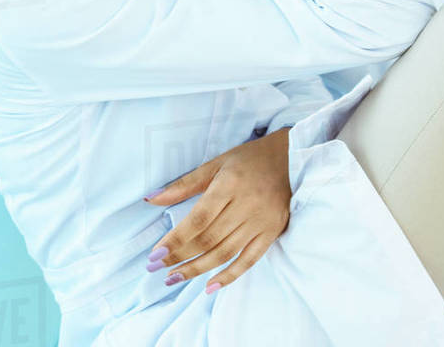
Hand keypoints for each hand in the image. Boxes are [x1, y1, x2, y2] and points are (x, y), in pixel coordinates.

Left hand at [144, 129, 291, 292]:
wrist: (291, 158)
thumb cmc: (249, 159)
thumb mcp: (216, 163)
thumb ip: (184, 184)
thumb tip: (151, 200)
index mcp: (230, 184)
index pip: (198, 219)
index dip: (175, 240)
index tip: (155, 256)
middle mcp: (246, 204)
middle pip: (209, 238)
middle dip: (180, 257)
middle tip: (158, 270)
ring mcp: (261, 221)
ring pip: (225, 252)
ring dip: (197, 269)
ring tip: (174, 278)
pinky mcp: (272, 232)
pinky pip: (249, 260)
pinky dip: (229, 276)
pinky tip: (209, 286)